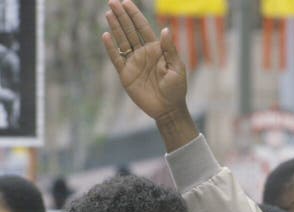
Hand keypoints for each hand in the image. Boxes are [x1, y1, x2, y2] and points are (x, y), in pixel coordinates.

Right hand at [102, 0, 186, 122]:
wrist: (168, 109)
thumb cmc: (176, 89)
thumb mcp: (177, 68)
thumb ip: (170, 50)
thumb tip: (165, 30)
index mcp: (156, 50)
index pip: (143, 28)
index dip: (135, 15)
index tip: (126, 2)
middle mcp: (143, 53)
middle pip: (129, 31)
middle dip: (122, 16)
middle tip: (112, 2)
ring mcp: (133, 63)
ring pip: (122, 41)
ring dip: (115, 27)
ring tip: (108, 13)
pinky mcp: (126, 74)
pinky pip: (116, 58)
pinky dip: (111, 48)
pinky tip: (106, 36)